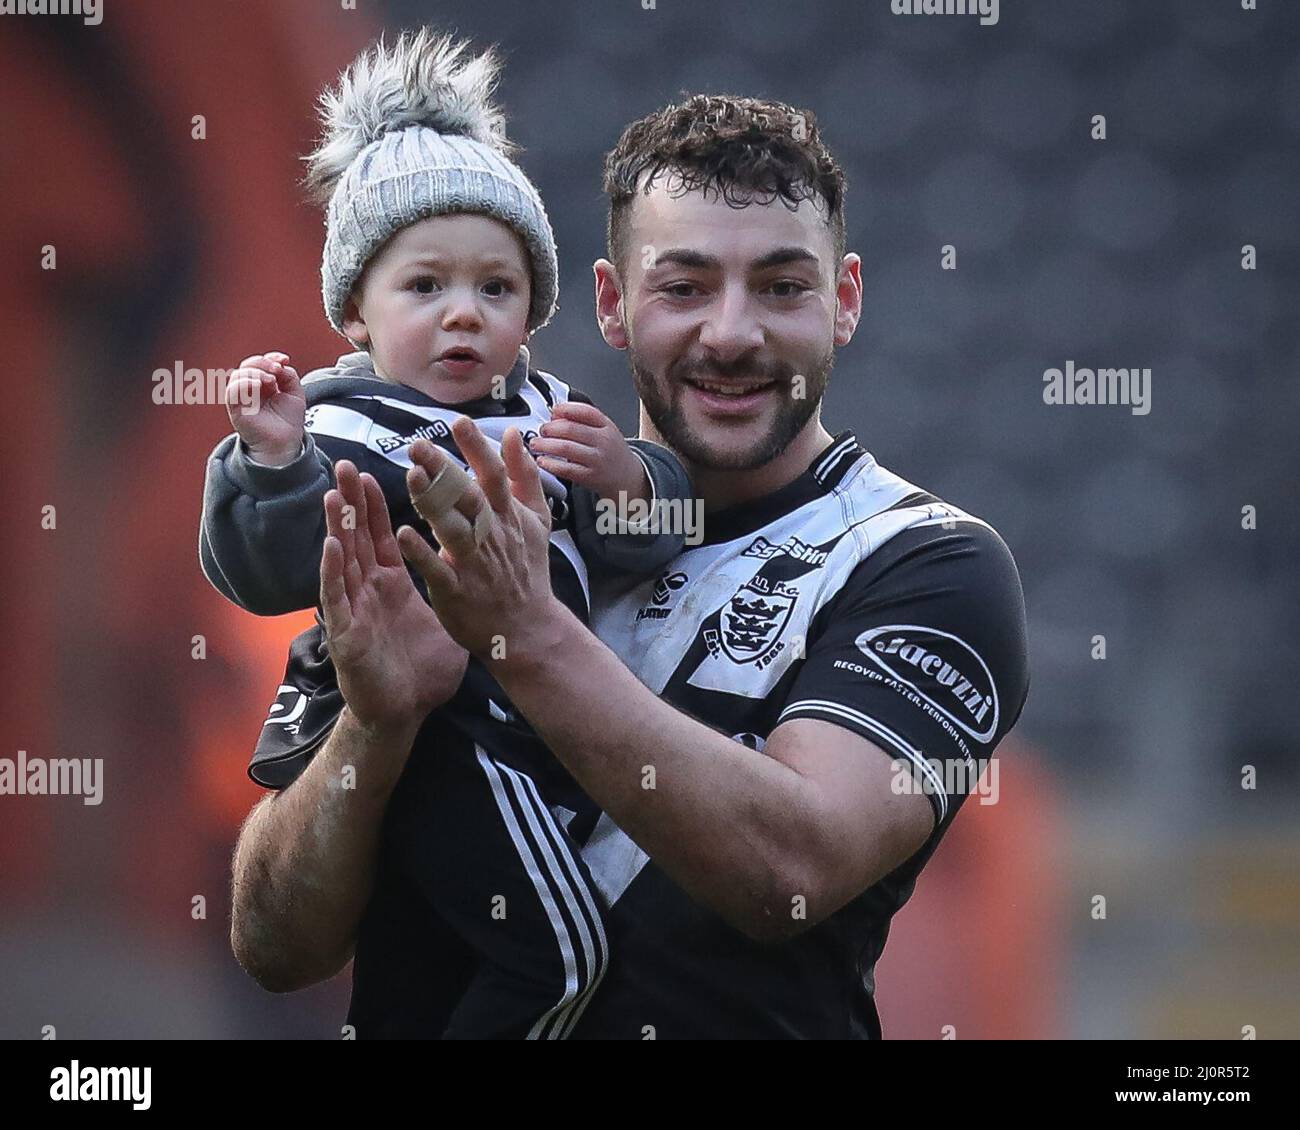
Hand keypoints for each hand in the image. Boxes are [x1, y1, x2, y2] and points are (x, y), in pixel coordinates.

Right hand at [226, 351, 305, 466]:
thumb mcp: (295, 393)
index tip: (285, 360)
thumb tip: (280, 364)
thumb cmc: (289, 420)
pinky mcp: (235, 409)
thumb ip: (289, 375)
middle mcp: (250, 389)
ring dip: (255, 372)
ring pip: (238, 375)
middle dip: (263, 362)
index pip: (260, 363)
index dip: (271, 357)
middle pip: (247, 365)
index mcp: (263, 384)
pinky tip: (258, 385)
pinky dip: (244, 383)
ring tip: (271, 381)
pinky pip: (232, 391)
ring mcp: (242, 398)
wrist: (286, 442)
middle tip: (277, 370)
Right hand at [319, 459, 468, 727]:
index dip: (375, 505)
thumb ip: (452, 590)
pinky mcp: (347, 635)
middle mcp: (369, 592)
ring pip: (343, 562)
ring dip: (337, 528)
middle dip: (351, 503)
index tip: (372, 471)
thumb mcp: (443, 622)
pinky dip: (334, 573)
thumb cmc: (421, 672)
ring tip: (333, 495)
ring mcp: (355, 611)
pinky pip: (339, 600)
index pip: (380, 536)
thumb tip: (477, 569)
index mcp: (391, 585)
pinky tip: (332, 547)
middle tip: (345, 466)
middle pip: (357, 539)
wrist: (405, 713)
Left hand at [397, 419, 561, 660]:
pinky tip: (403, 533)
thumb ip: (524, 476)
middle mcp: (491, 535)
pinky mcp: (457, 591)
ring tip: (411, 476)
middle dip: (444, 469)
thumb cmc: (527, 570)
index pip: (493, 475)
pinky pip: (438, 570)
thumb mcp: (537, 520)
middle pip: (468, 496)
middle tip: (419, 444)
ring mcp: (474, 564)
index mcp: (507, 516)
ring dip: (431, 501)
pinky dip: (422, 552)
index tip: (458, 422)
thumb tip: (515, 434)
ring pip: (452, 527)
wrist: (528, 628)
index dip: (477, 448)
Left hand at [531, 401, 648, 500]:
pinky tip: (542, 461)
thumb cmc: (610, 451)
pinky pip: (567, 469)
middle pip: (571, 429)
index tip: (553, 411)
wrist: (627, 477)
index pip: (585, 411)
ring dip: (546, 445)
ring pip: (566, 448)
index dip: (565, 409)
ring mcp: (597, 459)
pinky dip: (551, 464)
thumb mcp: (603, 430)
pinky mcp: (590, 477)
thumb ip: (582, 420)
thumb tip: (555, 413)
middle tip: (541, 430)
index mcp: (606, 425)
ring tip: (536, 444)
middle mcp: (603, 441)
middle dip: (550, 428)